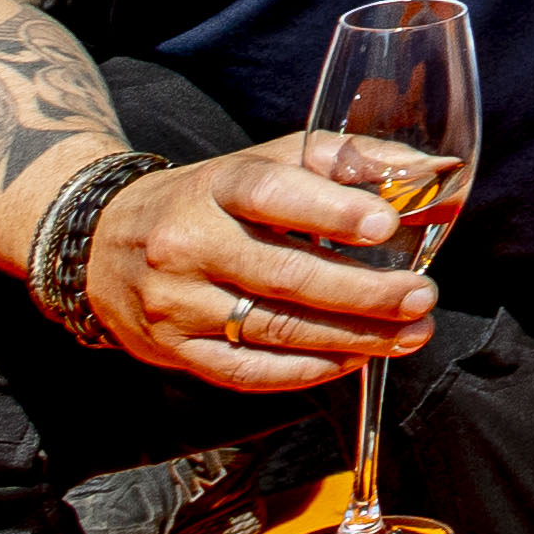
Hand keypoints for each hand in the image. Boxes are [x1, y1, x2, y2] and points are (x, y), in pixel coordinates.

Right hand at [89, 131, 442, 395]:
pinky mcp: (172, 350)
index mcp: (217, 187)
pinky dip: (305, 372)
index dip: (331, 211)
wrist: (102, 242)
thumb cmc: (211, 199)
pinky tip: (352, 361)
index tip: (388, 225)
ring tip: (409, 335)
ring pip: (271, 329)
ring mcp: (176, 303)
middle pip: (283, 275)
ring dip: (350, 337)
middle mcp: (189, 244)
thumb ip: (347, 161)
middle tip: (421, 298)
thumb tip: (431, 172)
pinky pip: (245, 372)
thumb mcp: (266, 161)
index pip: (272, 193)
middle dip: (362, 291)